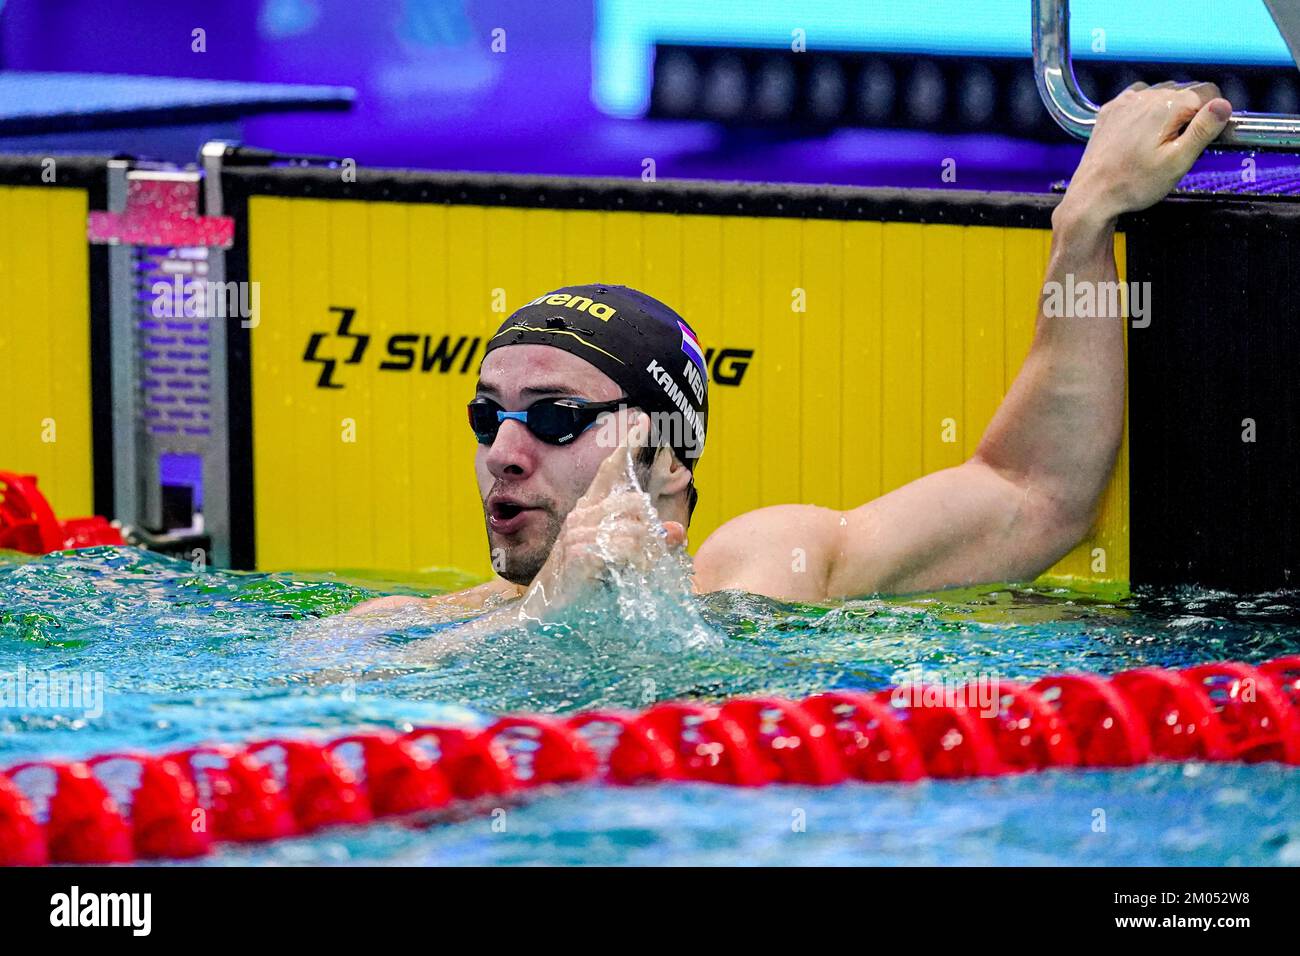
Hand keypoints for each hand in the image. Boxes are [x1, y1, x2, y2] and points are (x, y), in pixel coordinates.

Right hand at [518, 413, 684, 619]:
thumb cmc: (583, 584)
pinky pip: (625, 548)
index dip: (627, 444)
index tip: (643, 419)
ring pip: (636, 528)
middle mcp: (582, 515)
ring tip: (635, 570)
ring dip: (644, 551)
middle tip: (648, 553)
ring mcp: (579, 532)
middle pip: (636, 503)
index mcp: (589, 510)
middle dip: (650, 528)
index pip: (609, 470)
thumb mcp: (619, 559)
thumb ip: (648, 543)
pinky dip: (635, 563)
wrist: (545, 611)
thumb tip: (677, 531)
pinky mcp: (582, 552)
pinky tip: (626, 573)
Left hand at [1058, 81, 1230, 227]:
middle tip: (1179, 146)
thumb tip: (1224, 105)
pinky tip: (1142, 134)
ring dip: (1168, 112)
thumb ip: (1203, 130)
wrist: (1091, 196)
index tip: (1206, 137)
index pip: (1210, 94)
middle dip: (1190, 115)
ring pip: (1162, 94)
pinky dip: (1146, 112)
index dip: (1213, 116)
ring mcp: (1126, 101)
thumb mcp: (1178, 162)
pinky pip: (1138, 101)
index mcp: (1167, 105)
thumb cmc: (1133, 184)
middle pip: (1186, 93)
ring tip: (1158, 143)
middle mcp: (1146, 96)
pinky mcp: (1111, 110)